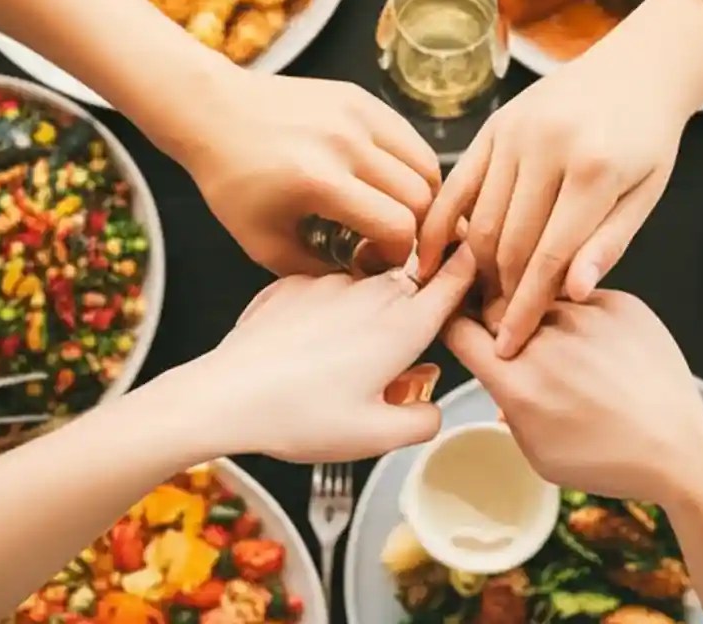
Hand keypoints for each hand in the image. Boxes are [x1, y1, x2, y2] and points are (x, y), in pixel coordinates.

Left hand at [155, 62, 440, 273]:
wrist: (212, 111)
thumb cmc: (232, 181)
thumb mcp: (263, 243)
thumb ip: (317, 269)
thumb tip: (365, 278)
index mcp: (319, 181)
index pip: (397, 226)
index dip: (399, 255)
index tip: (378, 261)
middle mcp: (345, 143)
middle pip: (421, 197)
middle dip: (416, 229)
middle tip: (392, 241)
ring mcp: (357, 114)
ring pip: (426, 165)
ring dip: (422, 197)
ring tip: (398, 212)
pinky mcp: (361, 97)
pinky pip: (411, 138)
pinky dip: (412, 166)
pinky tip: (391, 182)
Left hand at [175, 245, 476, 462]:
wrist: (225, 396)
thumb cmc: (300, 417)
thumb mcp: (376, 438)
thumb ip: (423, 421)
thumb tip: (432, 407)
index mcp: (402, 325)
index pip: (454, 279)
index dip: (470, 271)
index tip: (478, 264)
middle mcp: (371, 293)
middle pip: (411, 287)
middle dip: (413, 315)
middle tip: (396, 361)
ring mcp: (328, 284)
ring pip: (366, 294)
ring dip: (366, 320)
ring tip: (340, 370)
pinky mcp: (291, 285)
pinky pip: (324, 298)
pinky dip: (326, 320)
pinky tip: (305, 357)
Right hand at [417, 19, 681, 358]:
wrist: (637, 67)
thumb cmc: (648, 139)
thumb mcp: (647, 194)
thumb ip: (608, 244)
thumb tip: (573, 294)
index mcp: (593, 169)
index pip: (549, 256)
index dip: (527, 307)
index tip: (513, 343)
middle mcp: (547, 148)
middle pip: (508, 243)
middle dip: (500, 294)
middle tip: (498, 327)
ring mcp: (514, 134)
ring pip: (479, 219)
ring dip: (475, 268)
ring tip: (480, 301)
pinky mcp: (492, 127)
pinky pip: (456, 185)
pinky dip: (438, 223)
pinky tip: (428, 258)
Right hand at [443, 290, 702, 500]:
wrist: (678, 449)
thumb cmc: (606, 460)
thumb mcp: (536, 452)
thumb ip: (508, 408)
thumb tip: (498, 381)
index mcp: (515, 380)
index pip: (456, 328)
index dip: (450, 324)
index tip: (455, 326)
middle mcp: (544, 339)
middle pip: (494, 305)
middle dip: (491, 317)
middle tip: (509, 336)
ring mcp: (584, 314)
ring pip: (539, 297)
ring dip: (537, 314)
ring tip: (564, 348)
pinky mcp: (620, 303)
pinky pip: (582, 297)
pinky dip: (580, 315)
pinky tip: (598, 348)